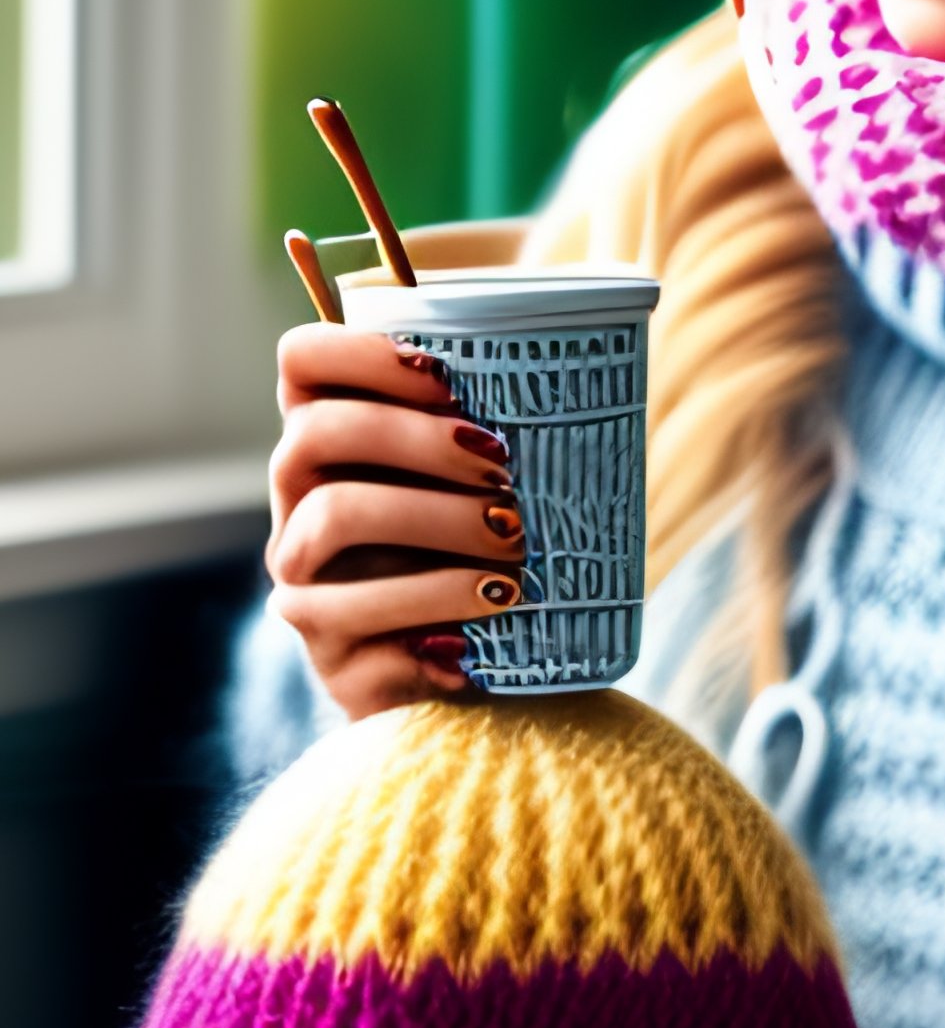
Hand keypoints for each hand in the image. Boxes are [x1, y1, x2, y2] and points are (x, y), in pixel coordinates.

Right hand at [266, 323, 526, 718]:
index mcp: (339, 443)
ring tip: (513, 538)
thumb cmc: (496, 555)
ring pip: (334, 515)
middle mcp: (300, 501)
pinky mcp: (323, 647)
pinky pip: (356, 609)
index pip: (302, 361)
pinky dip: (440, 597)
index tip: (442, 372)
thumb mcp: (490, 487)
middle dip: (416, 438)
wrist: (497, 676)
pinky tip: (499, 600)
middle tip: (500, 464)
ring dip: (437, 517)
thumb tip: (560, 375)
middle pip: (315, 431)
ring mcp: (302, 576)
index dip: (359, 351)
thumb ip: (490, 431)